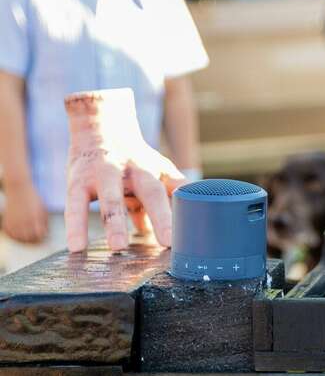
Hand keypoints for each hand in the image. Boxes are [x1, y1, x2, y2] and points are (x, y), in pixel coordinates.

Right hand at [2, 179, 47, 243]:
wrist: (18, 189)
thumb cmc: (33, 199)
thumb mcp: (43, 209)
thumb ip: (45, 222)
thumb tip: (45, 233)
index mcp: (35, 218)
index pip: (40, 234)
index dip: (43, 236)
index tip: (44, 235)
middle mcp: (24, 221)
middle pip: (29, 238)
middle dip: (35, 239)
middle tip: (37, 238)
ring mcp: (14, 221)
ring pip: (19, 238)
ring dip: (25, 239)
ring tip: (29, 238)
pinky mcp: (7, 220)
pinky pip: (10, 233)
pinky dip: (14, 236)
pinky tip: (19, 234)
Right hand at [64, 89, 184, 252]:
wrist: (100, 128)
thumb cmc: (135, 160)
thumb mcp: (159, 170)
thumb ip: (175, 192)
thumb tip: (197, 216)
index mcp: (153, 169)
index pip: (172, 191)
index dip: (181, 211)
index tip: (189, 234)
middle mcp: (132, 170)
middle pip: (148, 191)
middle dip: (160, 216)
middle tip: (168, 241)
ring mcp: (103, 174)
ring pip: (111, 198)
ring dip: (115, 222)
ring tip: (118, 247)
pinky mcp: (77, 182)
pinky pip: (75, 205)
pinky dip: (76, 227)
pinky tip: (76, 248)